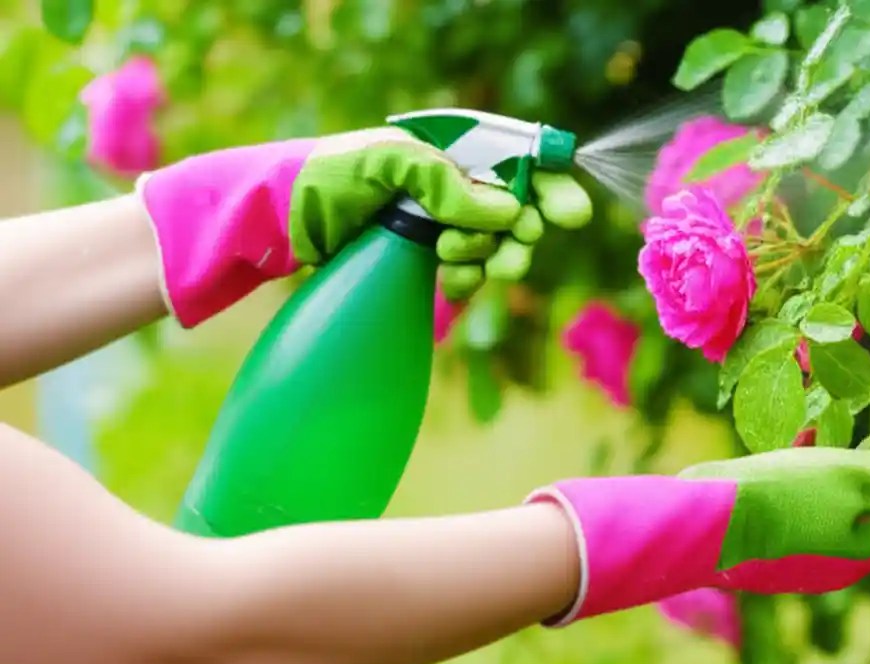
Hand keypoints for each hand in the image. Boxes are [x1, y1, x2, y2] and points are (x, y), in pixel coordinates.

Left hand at [138, 127, 591, 327]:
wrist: (279, 218)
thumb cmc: (327, 176)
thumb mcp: (384, 165)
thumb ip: (443, 182)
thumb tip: (503, 211)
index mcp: (454, 147)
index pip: (523, 161)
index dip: (552, 187)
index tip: (566, 217)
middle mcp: (457, 182)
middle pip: (520, 210)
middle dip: (519, 235)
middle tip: (507, 257)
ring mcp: (443, 220)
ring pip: (497, 246)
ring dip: (491, 260)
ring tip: (453, 264)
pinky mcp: (426, 255)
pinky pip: (470, 272)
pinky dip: (468, 282)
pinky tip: (449, 285)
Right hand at [679, 447, 869, 594]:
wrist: (709, 513)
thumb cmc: (785, 494)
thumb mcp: (853, 480)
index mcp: (869, 540)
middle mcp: (846, 541)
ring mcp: (814, 529)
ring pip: (860, 501)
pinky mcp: (783, 511)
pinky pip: (816, 486)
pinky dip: (828, 464)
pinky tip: (817, 436)